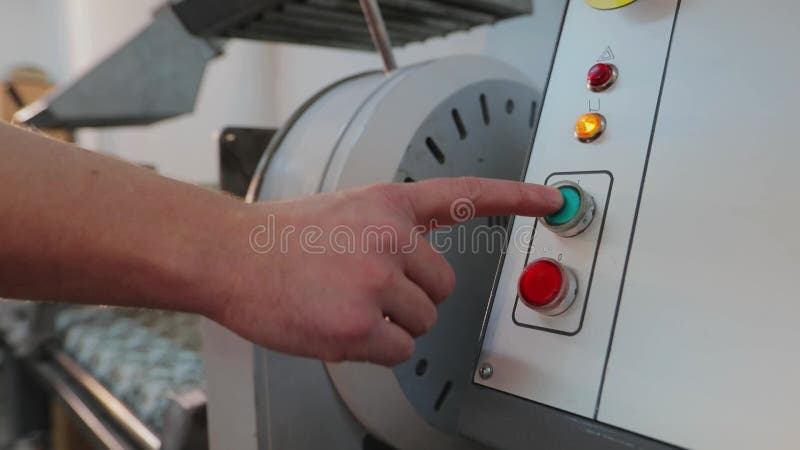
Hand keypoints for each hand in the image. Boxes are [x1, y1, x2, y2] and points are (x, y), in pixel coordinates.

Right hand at [208, 177, 561, 365]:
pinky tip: (339, 327)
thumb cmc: (280, 238)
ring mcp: (377, 282)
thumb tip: (423, 258)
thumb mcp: (347, 210)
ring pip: (422, 323)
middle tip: (366, 290)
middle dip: (413, 297)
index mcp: (390, 204)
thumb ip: (392, 226)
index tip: (552, 201)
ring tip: (344, 304)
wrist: (231, 255)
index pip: (466, 195)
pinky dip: (374, 349)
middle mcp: (391, 238)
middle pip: (444, 288)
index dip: (515, 198)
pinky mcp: (360, 326)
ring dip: (391, 325)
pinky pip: (398, 350)